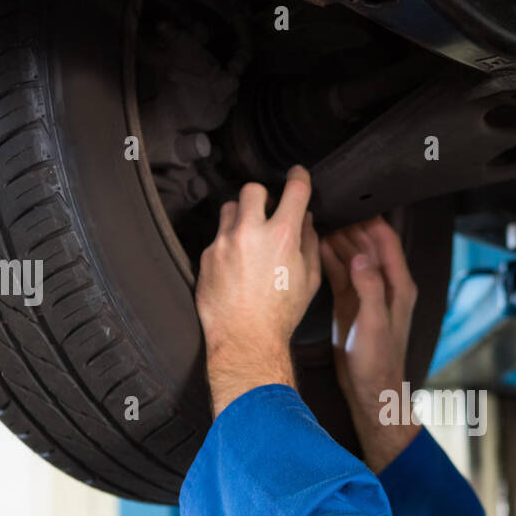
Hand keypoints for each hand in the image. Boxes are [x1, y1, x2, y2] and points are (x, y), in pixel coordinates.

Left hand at [195, 164, 320, 415]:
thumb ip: (309, 244)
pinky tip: (236, 265)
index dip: (299, 177)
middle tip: (267, 211)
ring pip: (229, 209)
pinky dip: (228, 244)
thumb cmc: (281, 315)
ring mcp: (224, 243)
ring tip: (249, 237)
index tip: (297, 175)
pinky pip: (217, 237)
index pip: (294, 190)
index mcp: (283, 236)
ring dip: (241, 216)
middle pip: (253, 189)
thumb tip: (306, 221)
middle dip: (262, 196)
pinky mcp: (206, 256)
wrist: (246, 340)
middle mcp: (251, 232)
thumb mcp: (310, 280)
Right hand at [321, 214, 420, 471]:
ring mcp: (365, 292)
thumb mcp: (374, 324)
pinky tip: (314, 246)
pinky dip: (329, 258)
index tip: (350, 204)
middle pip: (367, 244)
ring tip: (315, 222)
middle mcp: (384, 284)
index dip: (370, 221)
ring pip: (352, 255)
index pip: (386, 242)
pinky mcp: (349, 301)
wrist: (369, 390)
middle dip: (349, 225)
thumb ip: (369, 288)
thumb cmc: (378, 362)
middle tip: (325, 209)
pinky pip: (340, 272)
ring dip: (337, 239)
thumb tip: (362, 256)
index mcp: (398, 286)